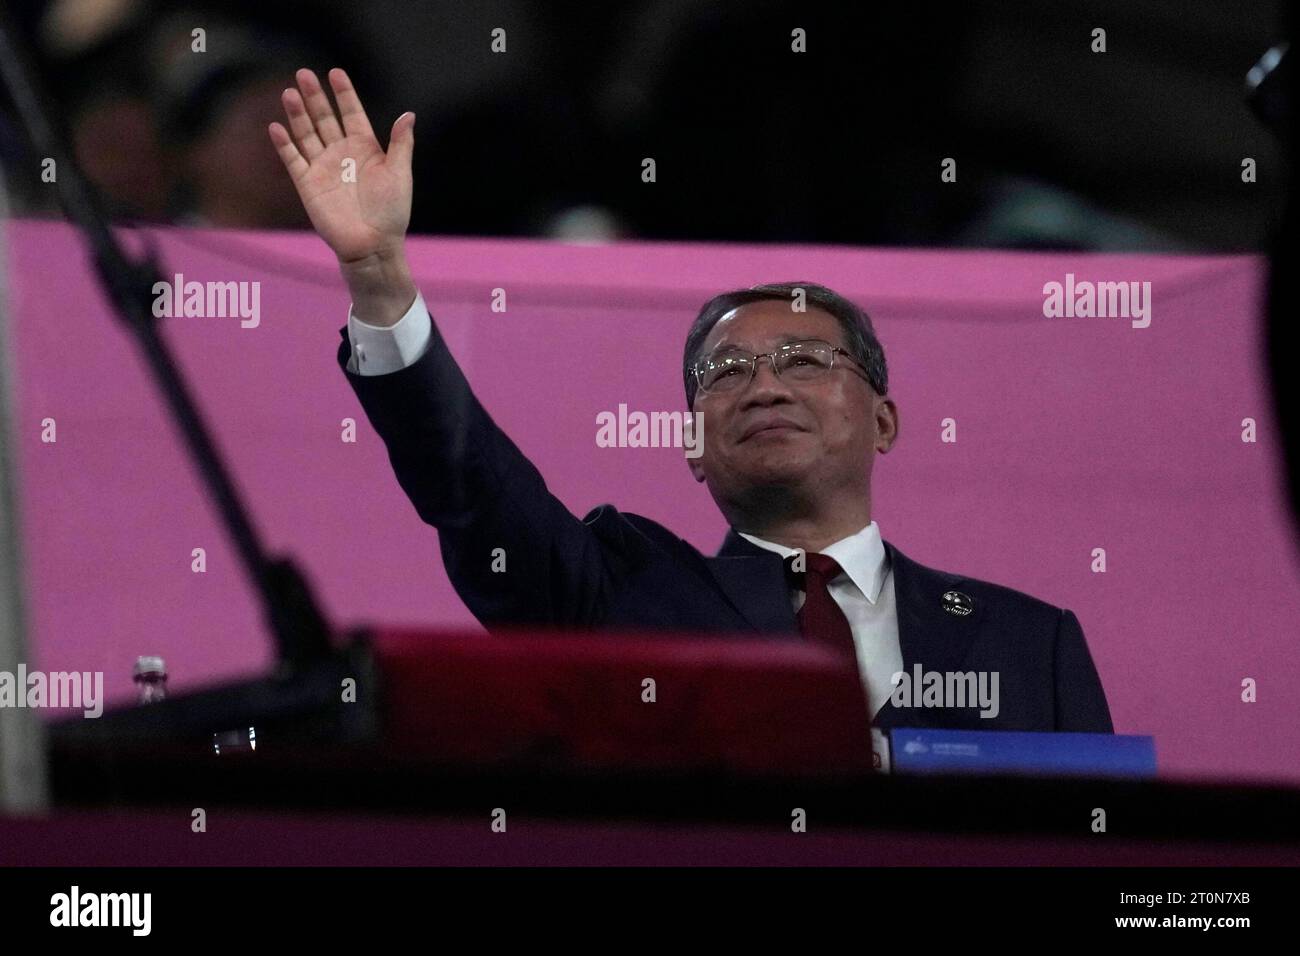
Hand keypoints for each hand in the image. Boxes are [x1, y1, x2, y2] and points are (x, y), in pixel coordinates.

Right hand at [269, 68, 416, 322]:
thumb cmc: (392, 212)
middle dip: (314, 96)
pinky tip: (276, 126)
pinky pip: (293, 160)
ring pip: (306, 133)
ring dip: (297, 114)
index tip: (336, 73)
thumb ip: (401, 144)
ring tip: (289, 92)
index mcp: (366, 148)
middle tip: (304, 73)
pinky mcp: (308, 184)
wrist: (373, 244)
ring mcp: (323, 167)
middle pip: (324, 118)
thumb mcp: (401, 174)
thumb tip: (408, 114)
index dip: (344, 94)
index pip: (352, 114)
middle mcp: (342, 154)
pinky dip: (284, 144)